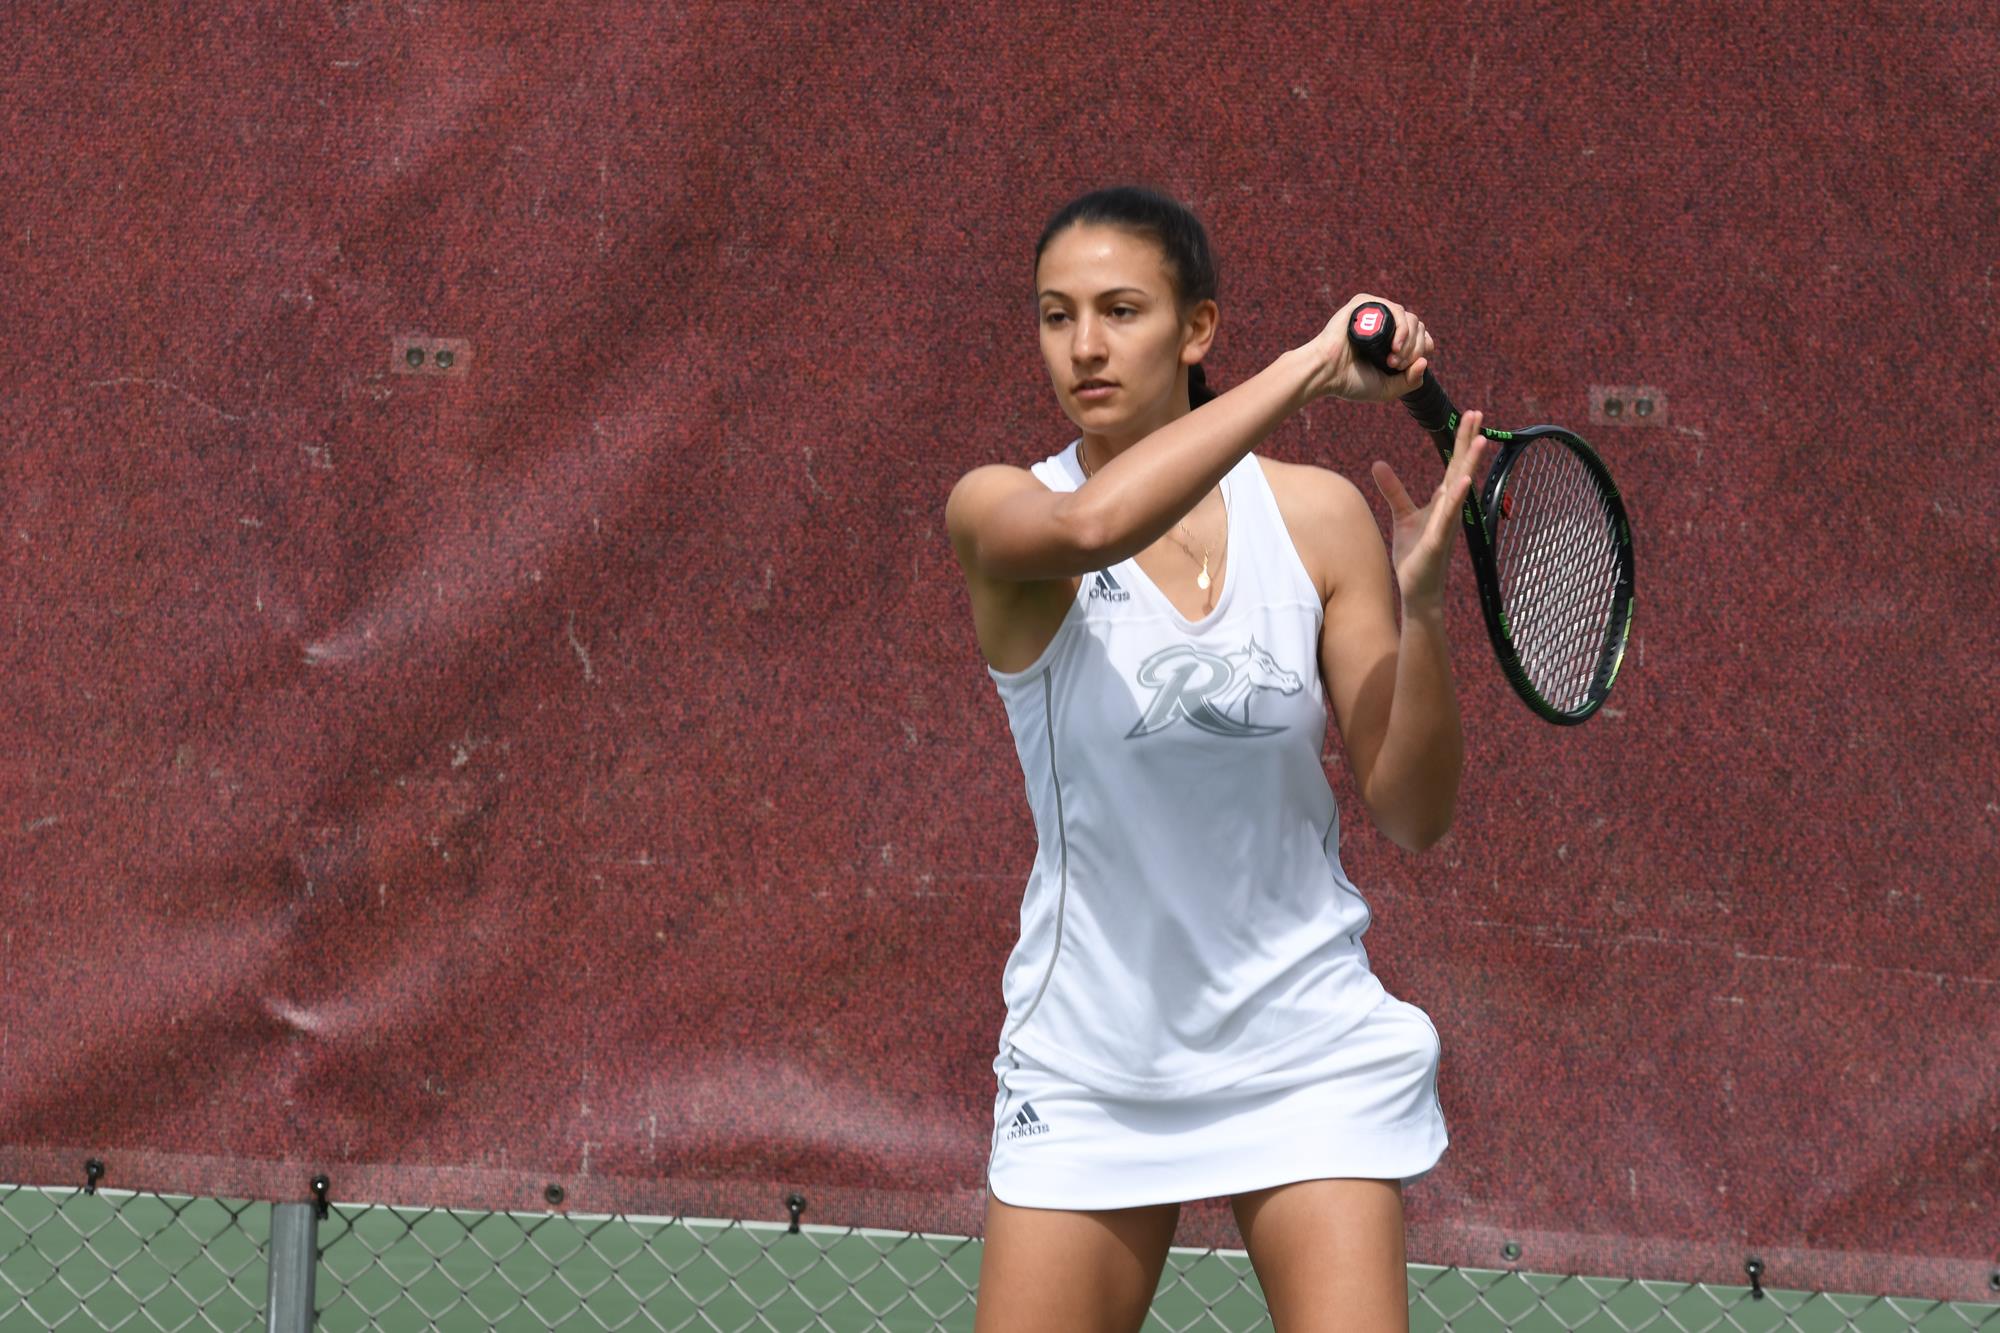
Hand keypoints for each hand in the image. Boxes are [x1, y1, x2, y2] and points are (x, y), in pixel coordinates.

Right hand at [1306, 294, 1434, 402]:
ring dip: (1408, 342)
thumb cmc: (1350, 381)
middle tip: (1395, 366)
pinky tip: (1393, 346)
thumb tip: (1425, 361)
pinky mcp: (1365, 305)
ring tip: (1392, 360)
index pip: (1422, 337)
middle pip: (1419, 328)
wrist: (1324, 373)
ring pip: (1411, 319)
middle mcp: (1386, 325)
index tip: (1407, 367)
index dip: (1422, 350)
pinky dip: (1401, 329)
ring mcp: (1376, 314)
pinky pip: (1395, 309)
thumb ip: (1410, 381)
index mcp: (1391, 341)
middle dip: (1414, 350)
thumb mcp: (1387, 388)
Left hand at [1370, 408, 1490, 611]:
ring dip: (1470, 464)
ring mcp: (1447, 524)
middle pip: (1461, 468)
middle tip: (1477, 413)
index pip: (1454, 464)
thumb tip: (1378, 463)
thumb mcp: (1402, 516)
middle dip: (1469, 441)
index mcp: (1442, 501)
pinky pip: (1449, 517)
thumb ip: (1394, 490)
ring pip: (1460, 488)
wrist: (1417, 588)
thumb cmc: (1414, 553)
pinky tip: (1464, 482)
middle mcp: (1450, 509)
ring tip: (1481, 440)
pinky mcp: (1438, 541)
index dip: (1461, 440)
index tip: (1469, 414)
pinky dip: (1456, 498)